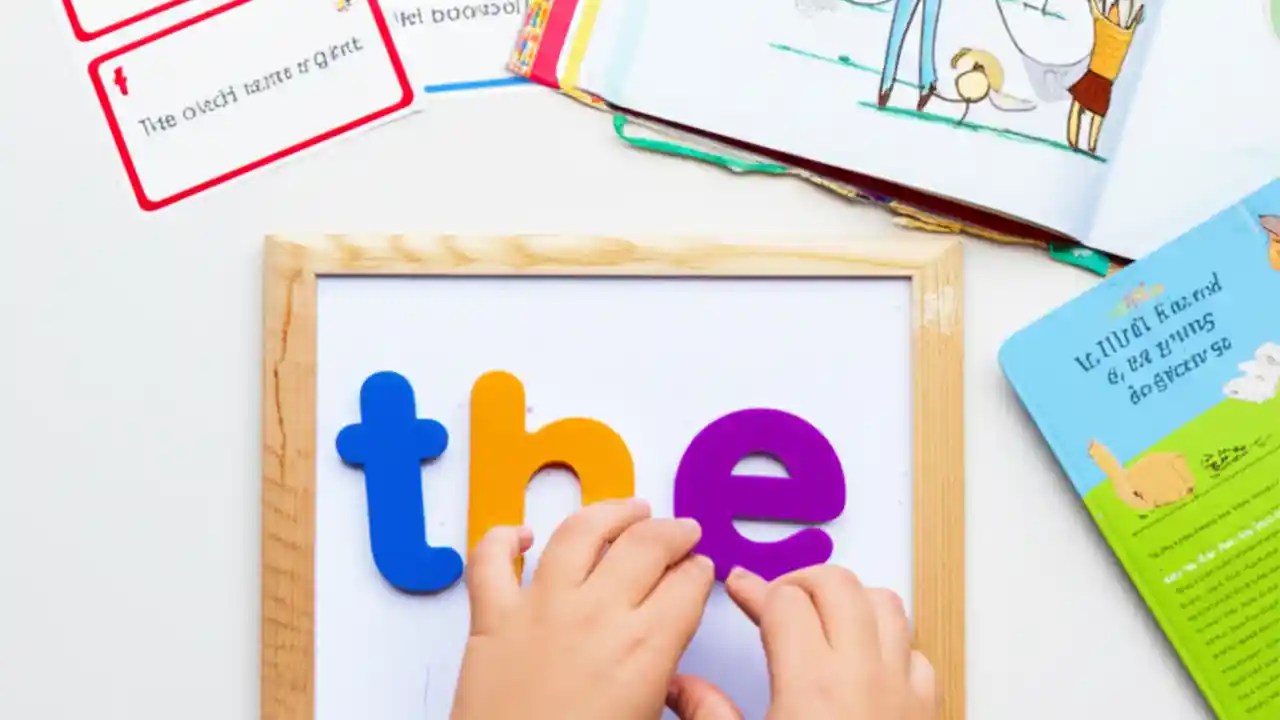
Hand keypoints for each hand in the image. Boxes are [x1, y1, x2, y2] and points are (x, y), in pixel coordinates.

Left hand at [451, 498, 715, 719]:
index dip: (700, 571)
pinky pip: (491, 560)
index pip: (687, 584)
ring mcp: (540, 609)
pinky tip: (521, 534)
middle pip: (646, 544)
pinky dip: (504, 538)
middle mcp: (596, 614)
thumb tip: (673, 677)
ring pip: (580, 532)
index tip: (701, 568)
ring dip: (610, 512)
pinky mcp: (490, 620)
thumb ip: (669, 690)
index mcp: (645, 648)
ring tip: (629, 507)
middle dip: (673, 532)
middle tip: (683, 532)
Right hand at [666, 566, 937, 719]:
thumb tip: (679, 687)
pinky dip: (890, 639)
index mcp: (811, 683)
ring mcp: (901, 690)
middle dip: (800, 580)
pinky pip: (915, 651)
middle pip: (837, 584)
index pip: (782, 601)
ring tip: (820, 614)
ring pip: (886, 604)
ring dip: (850, 599)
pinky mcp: (925, 711)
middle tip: (773, 597)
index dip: (752, 588)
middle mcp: (863, 674)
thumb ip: (709, 715)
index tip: (736, 587)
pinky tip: (865, 658)